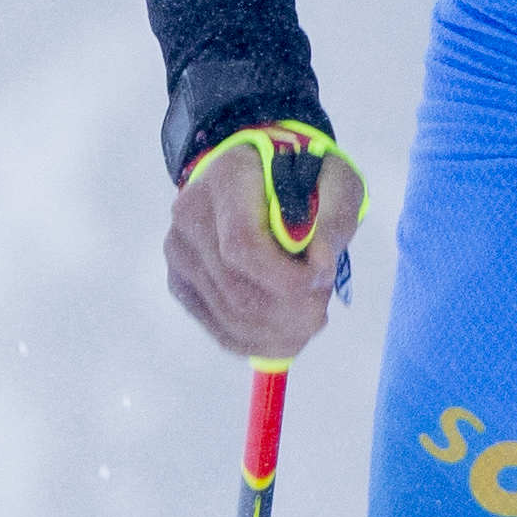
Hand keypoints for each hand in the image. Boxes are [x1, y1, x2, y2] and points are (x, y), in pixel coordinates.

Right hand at [165, 124, 361, 364]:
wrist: (257, 174)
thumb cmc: (302, 175)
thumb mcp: (335, 180)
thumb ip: (334, 218)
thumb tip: (319, 265)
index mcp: (227, 179)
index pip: (243, 245)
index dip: (286, 277)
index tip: (324, 276)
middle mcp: (190, 215)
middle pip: (237, 289)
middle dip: (289, 313)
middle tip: (322, 312)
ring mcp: (180, 252)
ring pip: (229, 315)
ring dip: (278, 332)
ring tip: (310, 320)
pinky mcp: (180, 281)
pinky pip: (219, 328)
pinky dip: (258, 342)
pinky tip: (287, 337)